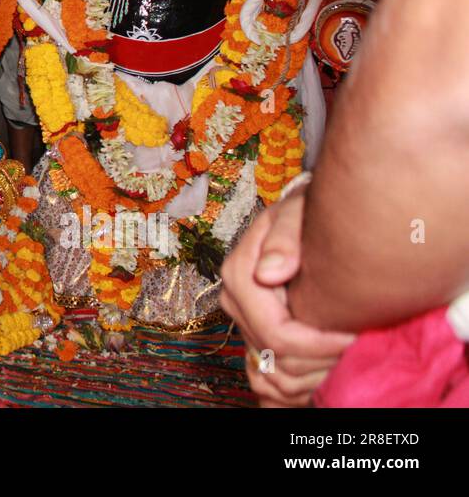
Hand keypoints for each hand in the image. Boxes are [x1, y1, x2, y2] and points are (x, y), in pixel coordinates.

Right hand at [219, 190, 356, 406]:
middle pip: (277, 357)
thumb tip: (269, 273)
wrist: (301, 218)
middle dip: (323, 359)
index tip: (356, 333)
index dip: (320, 343)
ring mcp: (243, 321)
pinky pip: (269, 382)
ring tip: (349, 351)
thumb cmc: (305, 212)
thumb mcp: (298, 212)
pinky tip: (329, 365)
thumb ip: (285, 238)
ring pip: (275, 375)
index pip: (277, 332)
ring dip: (315, 374)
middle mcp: (234, 301)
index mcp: (240, 274)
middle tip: (360, 342)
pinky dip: (301, 384)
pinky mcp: (254, 334)